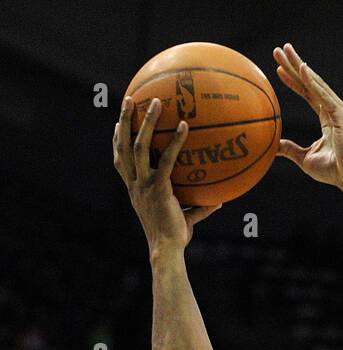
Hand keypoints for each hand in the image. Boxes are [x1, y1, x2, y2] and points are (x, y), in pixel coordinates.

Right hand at [113, 96, 219, 253]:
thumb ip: (198, 207)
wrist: (168, 251)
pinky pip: (167, 160)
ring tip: (155, 101)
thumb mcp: (185, 219)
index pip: (120, 160)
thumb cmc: (175, 238)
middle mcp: (135, 184)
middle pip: (124, 146)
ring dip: (145, 122)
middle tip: (129, 98)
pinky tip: (184, 126)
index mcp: (134, 189)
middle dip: (124, 120)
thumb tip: (220, 200)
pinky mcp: (159, 189)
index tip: (118, 123)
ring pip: (139, 147)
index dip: (116, 140)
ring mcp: (145, 186)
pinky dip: (175, 142)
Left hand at [273, 42, 342, 188]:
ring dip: (299, 66)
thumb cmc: (334, 171)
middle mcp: (334, 109)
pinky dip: (311, 81)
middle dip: (294, 64)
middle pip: (310, 82)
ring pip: (315, 83)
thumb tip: (273, 146)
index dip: (293, 81)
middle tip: (280, 49)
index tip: (279, 69)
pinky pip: (322, 94)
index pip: (308, 94)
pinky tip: (301, 68)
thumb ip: (291, 150)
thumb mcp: (306, 159)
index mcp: (328, 117)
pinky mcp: (341, 114)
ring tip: (286, 51)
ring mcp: (339, 110)